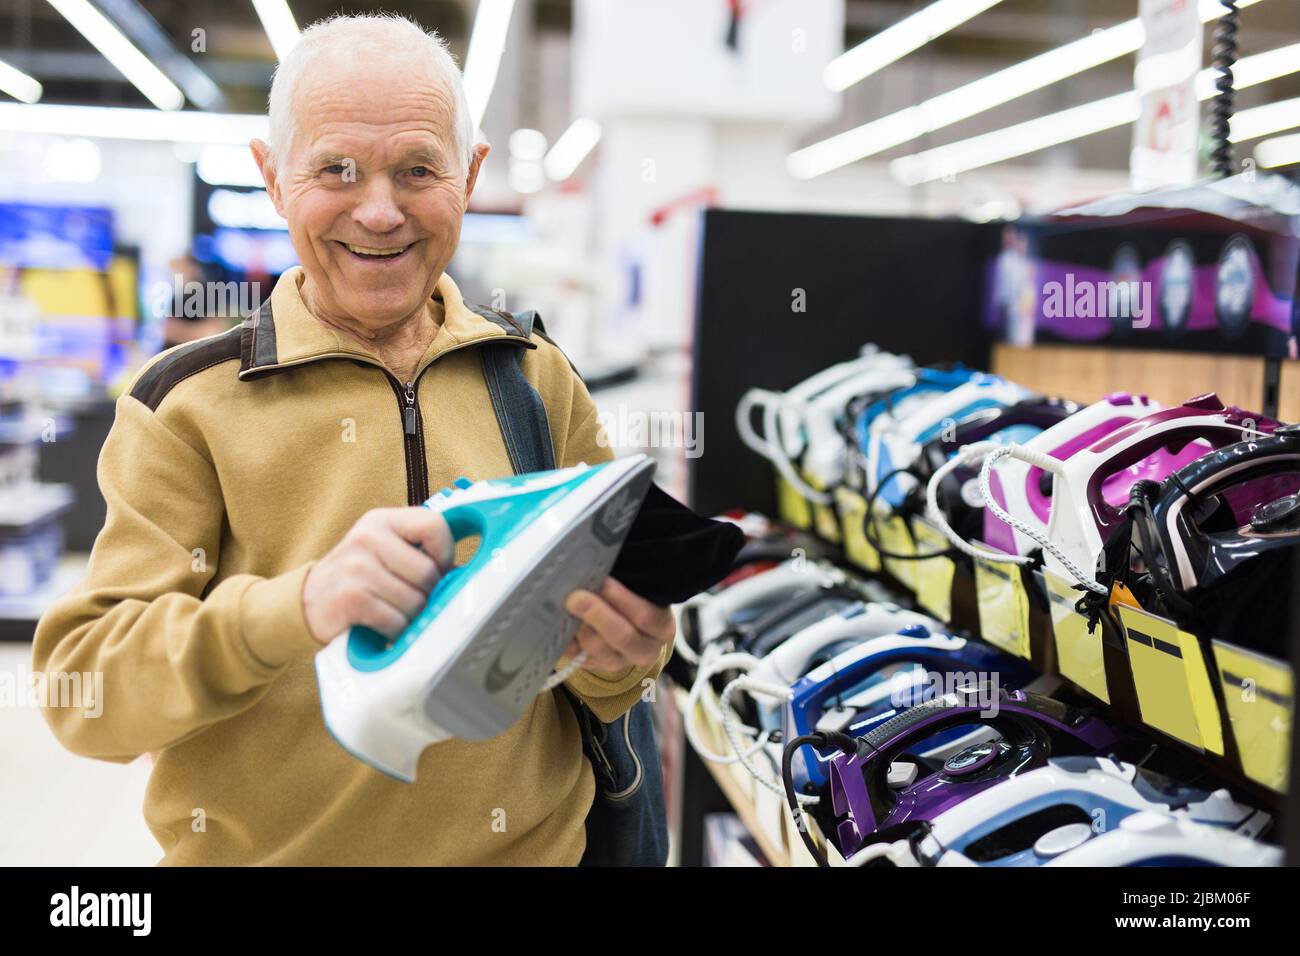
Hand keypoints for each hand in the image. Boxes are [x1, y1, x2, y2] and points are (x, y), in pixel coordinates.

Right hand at [302, 507, 452, 644]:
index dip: (445, 552)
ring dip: (411, 616)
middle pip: (429, 573)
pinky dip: (395, 630)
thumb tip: (463, 572)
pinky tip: (382, 624)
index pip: (435, 525)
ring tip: (394, 611)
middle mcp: (368, 538)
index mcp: (382, 520)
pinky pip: (397, 621)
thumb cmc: (358, 577)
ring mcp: (357, 568)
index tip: (438, 568)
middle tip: (410, 598)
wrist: (309, 601)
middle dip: (427, 594)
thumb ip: (419, 552)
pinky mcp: (351, 599)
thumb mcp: (384, 549)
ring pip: (416, 601)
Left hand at [563, 578, 674, 673]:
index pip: (645, 616)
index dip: (622, 598)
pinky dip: (565, 639)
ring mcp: (619, 663)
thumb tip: (599, 568)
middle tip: (575, 596)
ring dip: (578, 626)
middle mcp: (644, 650)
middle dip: (596, 613)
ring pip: (595, 648)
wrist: (626, 626)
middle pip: (621, 636)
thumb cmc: (632, 599)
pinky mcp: (595, 667)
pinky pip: (575, 656)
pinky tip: (558, 622)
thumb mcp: (639, 589)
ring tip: (566, 606)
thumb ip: (627, 581)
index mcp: (661, 627)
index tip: (603, 580)